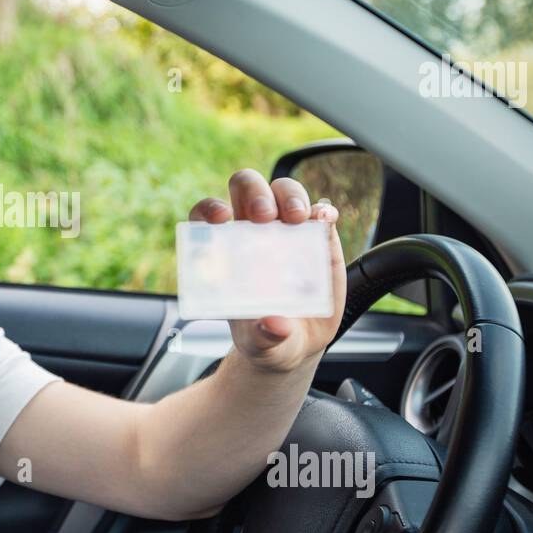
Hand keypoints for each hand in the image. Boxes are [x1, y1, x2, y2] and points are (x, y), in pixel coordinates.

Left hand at [188, 169, 346, 372]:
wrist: (294, 342)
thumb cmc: (265, 337)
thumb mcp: (261, 344)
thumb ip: (264, 336)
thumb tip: (275, 325)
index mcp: (224, 251)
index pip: (207, 215)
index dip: (210, 209)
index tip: (221, 218)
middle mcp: (253, 233)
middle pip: (247, 189)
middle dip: (254, 193)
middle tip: (264, 216)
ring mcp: (287, 232)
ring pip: (284, 191)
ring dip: (290, 197)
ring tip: (297, 219)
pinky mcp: (318, 239)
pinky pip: (320, 213)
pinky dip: (323, 211)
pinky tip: (325, 218)